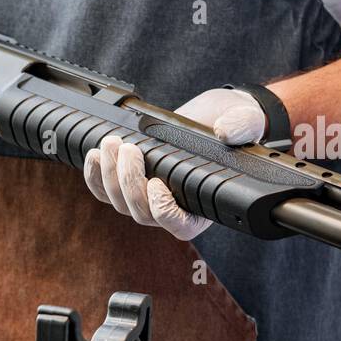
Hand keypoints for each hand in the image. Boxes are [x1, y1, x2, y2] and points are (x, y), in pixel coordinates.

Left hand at [82, 87, 268, 240]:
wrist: (209, 114)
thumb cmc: (231, 125)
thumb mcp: (246, 121)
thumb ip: (242, 126)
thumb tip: (227, 132)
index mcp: (203, 205)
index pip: (178, 225)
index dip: (163, 210)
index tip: (157, 183)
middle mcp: (172, 208)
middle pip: (141, 213)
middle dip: (129, 182)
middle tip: (129, 149)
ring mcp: (146, 198)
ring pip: (120, 203)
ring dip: (110, 174)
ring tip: (112, 143)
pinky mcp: (127, 184)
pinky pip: (104, 191)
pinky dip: (95, 176)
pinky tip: (95, 154)